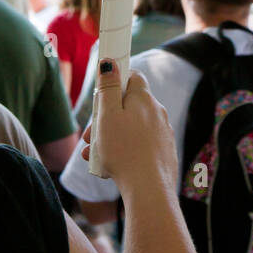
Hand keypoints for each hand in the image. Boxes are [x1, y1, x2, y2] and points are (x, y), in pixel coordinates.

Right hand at [82, 57, 177, 199]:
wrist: (148, 189)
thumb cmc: (124, 150)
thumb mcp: (107, 115)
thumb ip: (107, 87)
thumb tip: (110, 62)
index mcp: (144, 99)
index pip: (132, 77)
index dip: (115, 82)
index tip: (101, 95)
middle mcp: (157, 113)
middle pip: (128, 106)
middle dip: (106, 118)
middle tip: (89, 135)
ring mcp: (162, 135)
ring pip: (131, 129)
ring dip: (111, 138)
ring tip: (92, 155)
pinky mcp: (164, 154)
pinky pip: (140, 146)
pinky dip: (124, 152)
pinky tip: (109, 167)